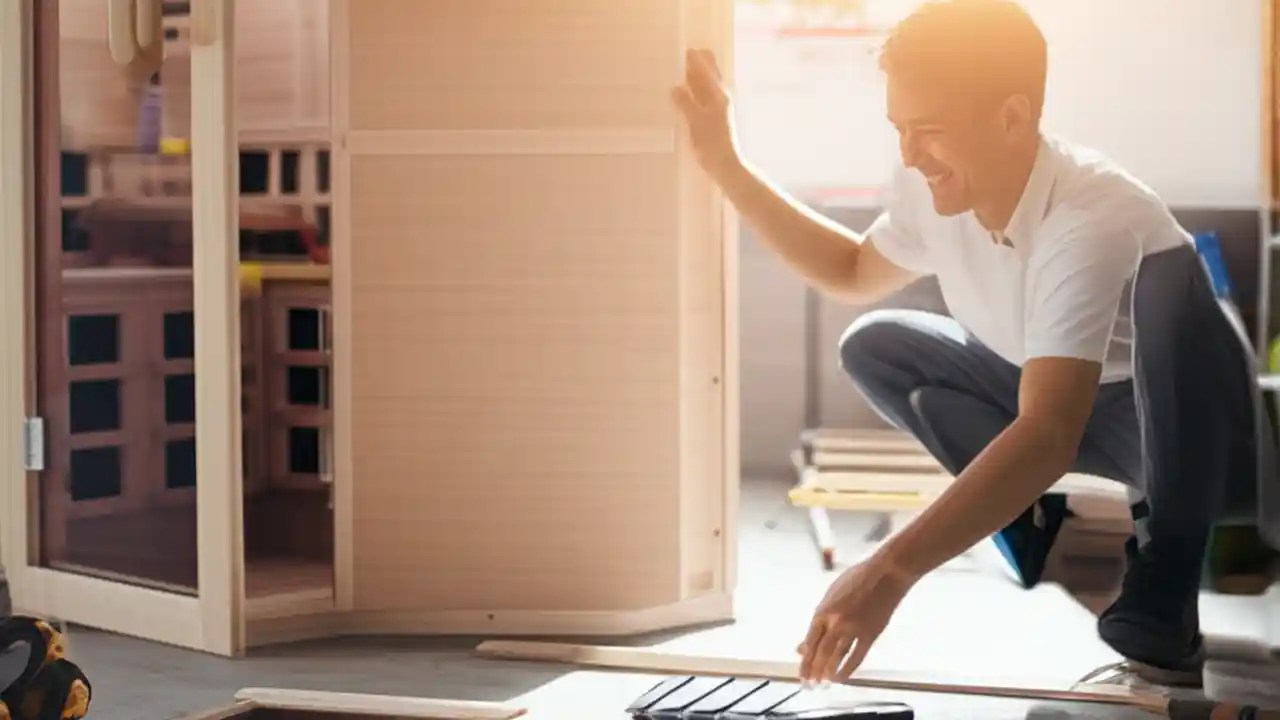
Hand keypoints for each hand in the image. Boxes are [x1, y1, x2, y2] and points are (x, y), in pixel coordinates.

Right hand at [671, 48, 741, 182]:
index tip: (672, 52)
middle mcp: (719, 96)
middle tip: (668, 65)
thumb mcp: (695, 122)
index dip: (690, 55)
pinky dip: (688, 93)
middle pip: (705, 70)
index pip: (704, 63)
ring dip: (687, 79)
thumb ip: (685, 102)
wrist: (726, 167)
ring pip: (701, 84)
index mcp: (717, 93)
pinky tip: (676, 98)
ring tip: (668, 78)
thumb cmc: (712, 145)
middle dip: (689, 65)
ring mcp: (715, 106)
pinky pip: (698, 97)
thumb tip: (675, 87)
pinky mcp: (711, 117)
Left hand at [796, 555, 916, 685]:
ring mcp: (853, 629)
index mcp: (823, 611)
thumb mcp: (832, 595)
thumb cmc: (856, 579)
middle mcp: (835, 622)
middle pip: (821, 652)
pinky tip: (842, 678)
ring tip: (823, 685)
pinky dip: (849, 668)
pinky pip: (857, 656)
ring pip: (837, 656)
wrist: (885, 574)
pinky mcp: (870, 634)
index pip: (810, 641)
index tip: (802, 673)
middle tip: (809, 686)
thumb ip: (820, 619)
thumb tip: (807, 640)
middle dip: (813, 671)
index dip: (805, 660)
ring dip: (829, 672)